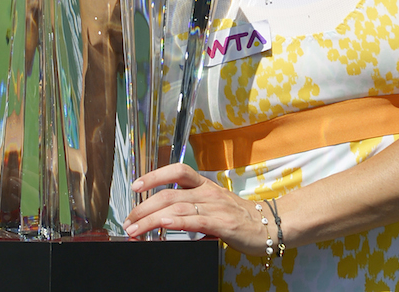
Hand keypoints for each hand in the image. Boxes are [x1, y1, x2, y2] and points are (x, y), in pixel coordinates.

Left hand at [122, 163, 270, 255]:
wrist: (270, 226)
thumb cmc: (241, 218)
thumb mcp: (215, 205)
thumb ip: (192, 208)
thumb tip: (164, 217)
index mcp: (205, 185)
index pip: (177, 170)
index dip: (154, 175)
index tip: (136, 186)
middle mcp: (208, 192)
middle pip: (169, 193)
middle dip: (143, 206)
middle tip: (128, 220)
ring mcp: (215, 207)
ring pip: (176, 207)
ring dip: (151, 219)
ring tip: (135, 229)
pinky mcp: (223, 224)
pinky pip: (195, 220)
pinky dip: (176, 222)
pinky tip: (162, 225)